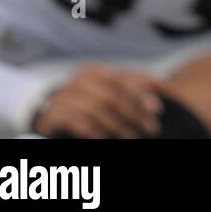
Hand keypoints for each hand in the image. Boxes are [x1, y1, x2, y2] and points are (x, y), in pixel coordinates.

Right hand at [31, 63, 164, 138]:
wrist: (47, 115)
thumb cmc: (85, 104)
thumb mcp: (107, 93)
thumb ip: (130, 89)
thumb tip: (163, 86)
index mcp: (94, 71)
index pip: (122, 79)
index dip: (142, 93)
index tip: (158, 109)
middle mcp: (78, 80)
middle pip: (112, 95)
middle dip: (134, 114)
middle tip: (151, 129)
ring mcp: (64, 96)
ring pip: (97, 109)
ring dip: (118, 126)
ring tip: (132, 138)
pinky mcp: (52, 114)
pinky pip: (77, 121)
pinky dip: (94, 131)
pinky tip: (105, 140)